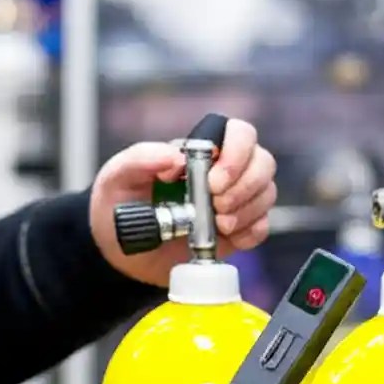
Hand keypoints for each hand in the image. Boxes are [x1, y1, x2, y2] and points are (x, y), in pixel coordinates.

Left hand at [89, 118, 277, 286]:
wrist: (118, 250)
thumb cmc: (116, 204)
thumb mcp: (116, 177)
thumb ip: (141, 158)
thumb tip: (175, 158)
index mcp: (197, 152)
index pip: (238, 133)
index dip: (238, 152)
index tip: (214, 181)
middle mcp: (221, 171)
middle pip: (262, 162)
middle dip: (246, 185)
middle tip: (217, 206)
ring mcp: (231, 201)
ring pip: (267, 192)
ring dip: (249, 209)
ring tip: (220, 225)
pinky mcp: (235, 230)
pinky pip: (262, 226)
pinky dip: (252, 232)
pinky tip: (228, 238)